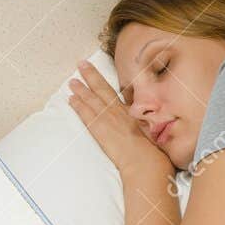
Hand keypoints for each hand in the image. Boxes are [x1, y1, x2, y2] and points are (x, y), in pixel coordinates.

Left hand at [68, 61, 173, 179]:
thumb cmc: (153, 150)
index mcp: (132, 111)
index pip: (116, 93)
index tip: (100, 73)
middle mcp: (119, 111)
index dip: (107, 82)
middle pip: (102, 89)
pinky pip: (85, 113)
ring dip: (81, 89)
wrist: (145, 160)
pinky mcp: (99, 129)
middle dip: (91, 76)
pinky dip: (78, 105)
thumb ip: (148, 124)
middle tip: (81, 64)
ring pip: (91, 99)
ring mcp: (108, 119)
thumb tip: (148, 123)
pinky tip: (71, 99)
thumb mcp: (154, 132)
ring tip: (72, 81)